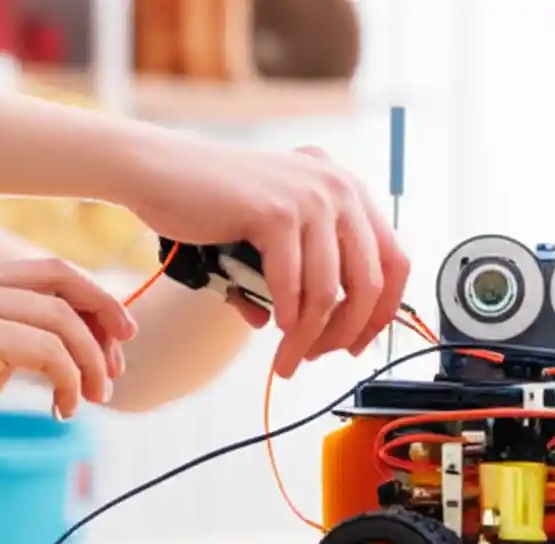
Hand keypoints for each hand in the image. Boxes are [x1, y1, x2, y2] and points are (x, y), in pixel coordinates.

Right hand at [0, 258, 135, 465]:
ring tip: (96, 397)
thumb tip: (96, 333)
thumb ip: (30, 332)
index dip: (95, 299)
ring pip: (63, 321)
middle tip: (119, 364)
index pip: (51, 271)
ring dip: (90, 363)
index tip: (122, 336)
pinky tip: (66, 408)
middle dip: (105, 317)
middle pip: (63, 281)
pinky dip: (71, 381)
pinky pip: (50, 352)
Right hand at [119, 132, 408, 378]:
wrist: (159, 172)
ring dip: (310, 338)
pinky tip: (274, 331)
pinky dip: (288, 318)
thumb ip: (316, 264)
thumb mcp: (283, 228)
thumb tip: (346, 330)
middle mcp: (338, 187)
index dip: (382, 312)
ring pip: (330, 292)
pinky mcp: (276, 212)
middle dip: (347, 333)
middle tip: (319, 357)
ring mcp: (310, 197)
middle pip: (370, 283)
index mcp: (347, 189)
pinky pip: (294, 285)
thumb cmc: (217, 204)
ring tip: (288, 360)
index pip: (395, 261)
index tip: (359, 343)